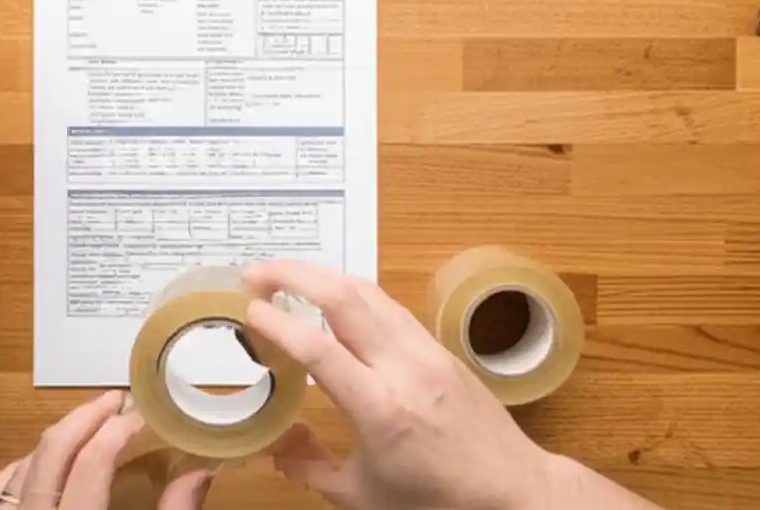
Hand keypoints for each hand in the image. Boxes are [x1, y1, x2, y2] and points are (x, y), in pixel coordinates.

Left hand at [0, 390, 212, 509]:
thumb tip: (199, 469)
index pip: (92, 463)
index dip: (118, 429)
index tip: (142, 413)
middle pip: (50, 453)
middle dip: (85, 419)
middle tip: (117, 401)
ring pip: (17, 467)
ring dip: (53, 441)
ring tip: (86, 428)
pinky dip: (19, 470)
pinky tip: (43, 466)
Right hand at [244, 261, 555, 509]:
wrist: (513, 491)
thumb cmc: (436, 501)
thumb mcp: (361, 496)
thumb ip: (310, 467)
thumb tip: (276, 446)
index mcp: (380, 409)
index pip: (319, 348)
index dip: (277, 323)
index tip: (246, 308)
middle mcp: (404, 368)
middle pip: (344, 297)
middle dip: (293, 274)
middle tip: (253, 272)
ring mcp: (426, 352)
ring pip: (369, 292)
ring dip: (322, 275)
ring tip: (284, 276)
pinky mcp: (440, 348)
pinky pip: (390, 306)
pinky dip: (353, 292)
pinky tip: (333, 297)